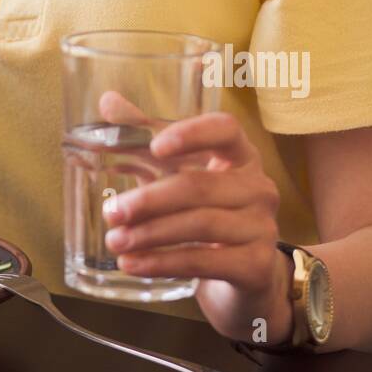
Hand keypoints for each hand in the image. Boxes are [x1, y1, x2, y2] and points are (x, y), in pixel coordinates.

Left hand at [101, 109, 292, 342]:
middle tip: (111, 213)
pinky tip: (133, 264)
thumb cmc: (207, 208)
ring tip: (115, 241)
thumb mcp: (178, 170)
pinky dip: (162, 263)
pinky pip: (204, 261)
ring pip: (201, 224)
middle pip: (200, 186)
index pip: (225, 130)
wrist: (246, 271)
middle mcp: (258, 186)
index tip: (154, 146)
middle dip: (149, 200)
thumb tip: (108, 101)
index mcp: (240, 154)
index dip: (191, 134)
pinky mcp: (256, 266)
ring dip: (150, 234)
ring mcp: (262, 227)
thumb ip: (145, 136)